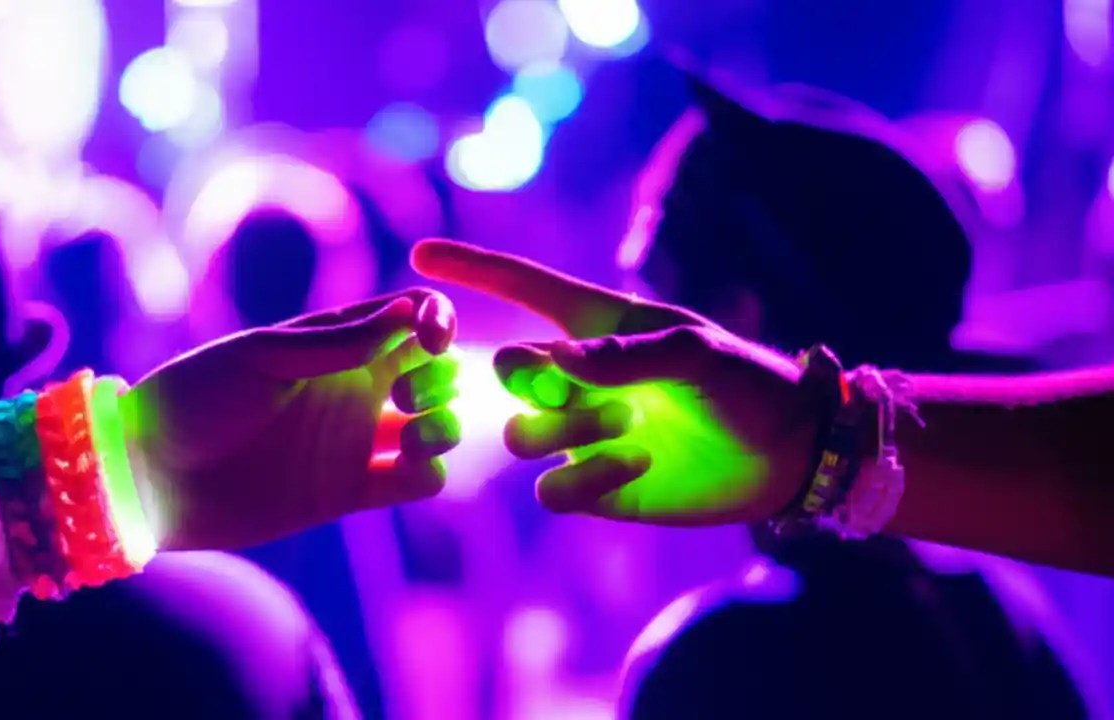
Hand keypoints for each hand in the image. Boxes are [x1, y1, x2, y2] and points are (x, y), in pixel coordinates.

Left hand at [124, 288, 459, 550]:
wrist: (149, 477)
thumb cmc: (194, 398)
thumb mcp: (263, 355)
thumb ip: (338, 342)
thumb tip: (410, 311)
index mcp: (336, 342)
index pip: (412, 316)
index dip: (439, 320)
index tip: (433, 339)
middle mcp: (354, 387)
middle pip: (438, 371)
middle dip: (445, 377)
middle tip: (404, 394)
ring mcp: (355, 440)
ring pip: (439, 426)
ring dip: (447, 426)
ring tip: (413, 436)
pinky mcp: (350, 491)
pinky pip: (419, 481)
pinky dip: (431, 473)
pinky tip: (405, 467)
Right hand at [412, 239, 818, 526]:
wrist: (788, 453)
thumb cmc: (746, 381)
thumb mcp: (694, 352)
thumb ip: (623, 354)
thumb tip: (550, 363)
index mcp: (599, 328)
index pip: (523, 290)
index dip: (472, 270)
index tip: (422, 256)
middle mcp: (581, 380)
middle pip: (505, 374)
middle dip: (521, 380)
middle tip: (562, 385)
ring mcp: (585, 435)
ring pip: (520, 436)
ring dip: (565, 429)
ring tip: (629, 425)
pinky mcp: (597, 487)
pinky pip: (552, 490)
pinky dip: (584, 478)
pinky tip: (636, 464)